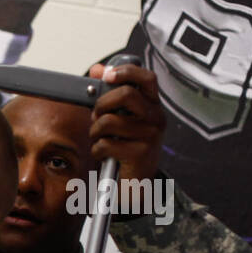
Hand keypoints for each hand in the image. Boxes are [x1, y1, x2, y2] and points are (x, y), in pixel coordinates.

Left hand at [87, 62, 165, 182]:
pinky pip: (105, 144)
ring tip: (101, 138)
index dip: (126, 72)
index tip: (107, 75)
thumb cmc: (126, 147)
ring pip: (109, 122)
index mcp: (152, 105)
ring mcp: (150, 135)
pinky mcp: (140, 153)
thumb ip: (109, 93)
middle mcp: (156, 118)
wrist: (136, 182)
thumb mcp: (120, 118)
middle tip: (98, 116)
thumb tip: (98, 69)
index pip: (147, 79)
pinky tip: (105, 154)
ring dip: (95, 131)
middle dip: (102, 105)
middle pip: (125, 95)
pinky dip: (97, 150)